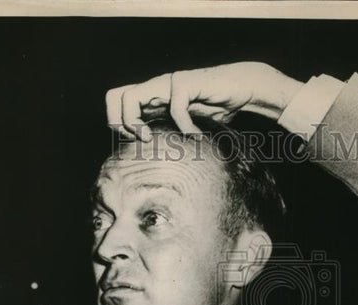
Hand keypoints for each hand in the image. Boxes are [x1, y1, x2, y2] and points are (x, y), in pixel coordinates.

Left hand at [105, 62, 302, 139]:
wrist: (242, 88)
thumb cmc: (216, 110)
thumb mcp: (186, 128)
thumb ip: (171, 136)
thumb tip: (158, 169)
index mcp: (152, 98)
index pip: (116, 102)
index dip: (118, 123)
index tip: (137, 141)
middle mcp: (155, 88)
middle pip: (114, 97)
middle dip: (119, 123)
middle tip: (141, 139)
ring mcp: (168, 84)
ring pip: (131, 98)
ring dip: (136, 123)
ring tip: (152, 137)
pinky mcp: (187, 82)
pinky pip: (175, 106)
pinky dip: (184, 126)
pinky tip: (196, 135)